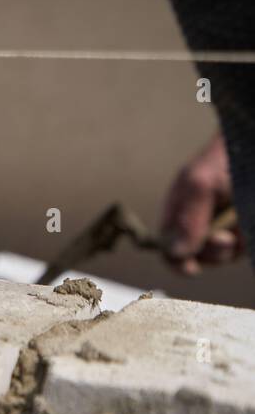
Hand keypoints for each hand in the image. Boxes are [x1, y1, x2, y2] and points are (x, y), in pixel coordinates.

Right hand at [159, 132, 242, 274]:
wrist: (252, 146)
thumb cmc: (226, 158)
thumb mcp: (201, 185)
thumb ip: (187, 218)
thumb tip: (175, 252)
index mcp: (178, 211)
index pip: (167, 247)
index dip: (176, 260)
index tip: (190, 267)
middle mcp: (198, 222)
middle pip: (198, 257)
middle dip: (213, 252)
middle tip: (227, 237)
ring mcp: (223, 227)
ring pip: (225, 255)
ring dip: (236, 245)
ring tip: (242, 220)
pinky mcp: (243, 230)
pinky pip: (244, 247)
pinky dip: (247, 240)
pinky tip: (247, 222)